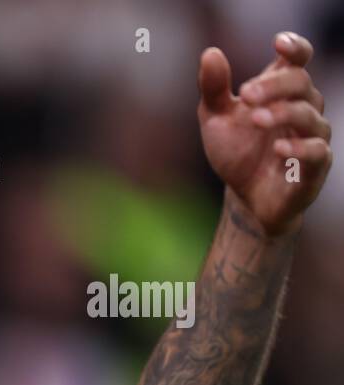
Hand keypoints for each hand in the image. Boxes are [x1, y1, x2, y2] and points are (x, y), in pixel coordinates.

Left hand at [198, 32, 331, 235]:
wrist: (245, 198)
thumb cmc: (236, 151)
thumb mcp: (215, 119)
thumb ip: (213, 89)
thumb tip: (210, 53)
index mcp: (282, 92)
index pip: (298, 60)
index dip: (294, 48)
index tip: (278, 43)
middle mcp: (303, 108)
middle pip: (301, 83)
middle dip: (274, 85)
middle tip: (245, 94)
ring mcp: (312, 137)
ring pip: (310, 115)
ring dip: (283, 112)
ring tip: (256, 118)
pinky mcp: (314, 167)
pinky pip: (317, 152)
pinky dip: (299, 147)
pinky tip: (278, 147)